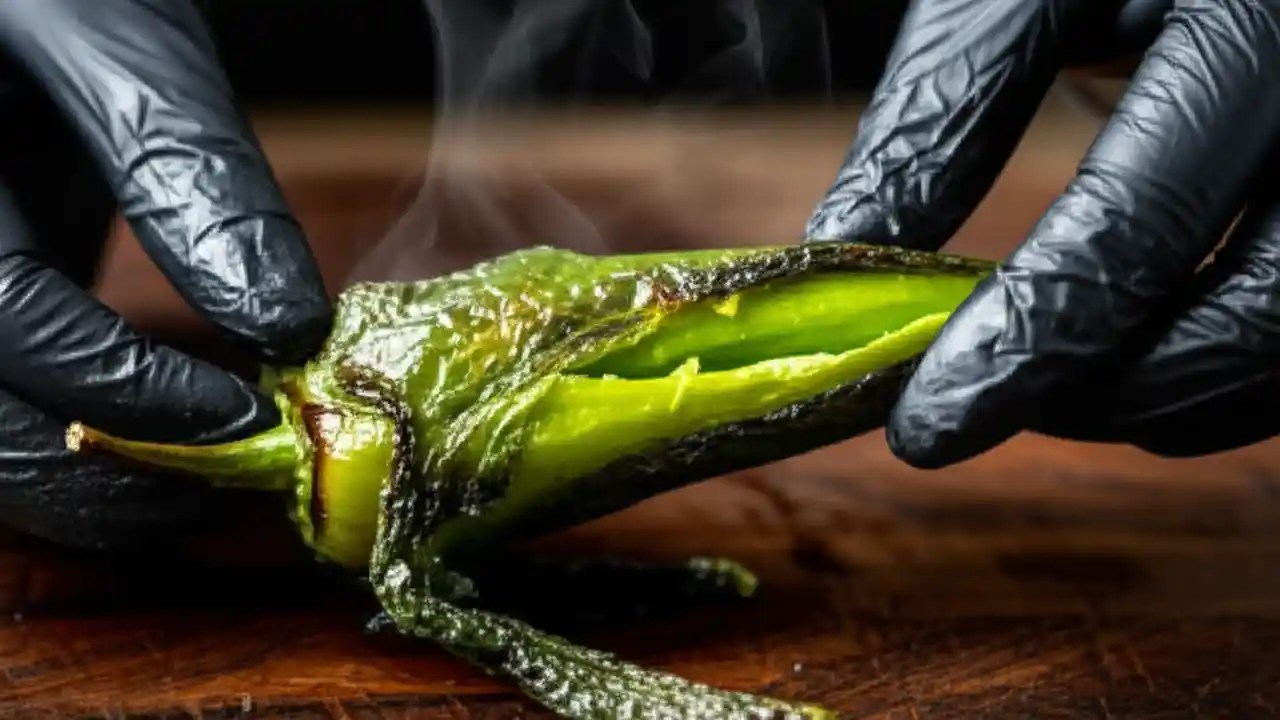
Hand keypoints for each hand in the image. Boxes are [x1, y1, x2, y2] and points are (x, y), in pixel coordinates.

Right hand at [0, 1, 331, 549]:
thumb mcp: (120, 43)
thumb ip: (191, 172)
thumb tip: (283, 322)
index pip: (5, 320)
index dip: (127, 387)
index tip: (244, 411)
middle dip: (100, 472)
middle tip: (226, 487)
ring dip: (87, 475)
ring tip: (202, 481)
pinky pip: (7, 388)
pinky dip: (80, 428)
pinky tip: (161, 433)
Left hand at [805, 0, 1279, 465]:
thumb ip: (947, 107)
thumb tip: (847, 244)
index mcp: (1251, 23)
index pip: (1133, 227)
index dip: (1022, 348)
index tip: (924, 426)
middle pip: (1254, 314)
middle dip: (1106, 391)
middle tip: (985, 403)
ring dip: (1167, 393)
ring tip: (1048, 379)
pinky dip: (1216, 358)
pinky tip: (1130, 341)